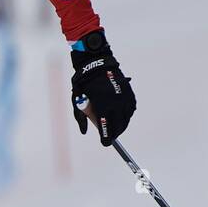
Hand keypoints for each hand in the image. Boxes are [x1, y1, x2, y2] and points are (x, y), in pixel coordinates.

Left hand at [70, 29, 135, 145]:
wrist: (96, 64)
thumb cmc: (84, 84)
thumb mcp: (76, 101)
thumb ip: (81, 118)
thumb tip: (84, 132)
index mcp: (102, 106)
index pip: (107, 129)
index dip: (106, 138)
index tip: (105, 143)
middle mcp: (115, 104)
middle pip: (118, 126)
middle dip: (114, 134)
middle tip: (110, 137)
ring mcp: (124, 98)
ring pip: (126, 119)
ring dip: (122, 125)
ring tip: (116, 128)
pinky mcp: (129, 93)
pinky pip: (131, 109)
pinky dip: (127, 115)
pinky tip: (122, 117)